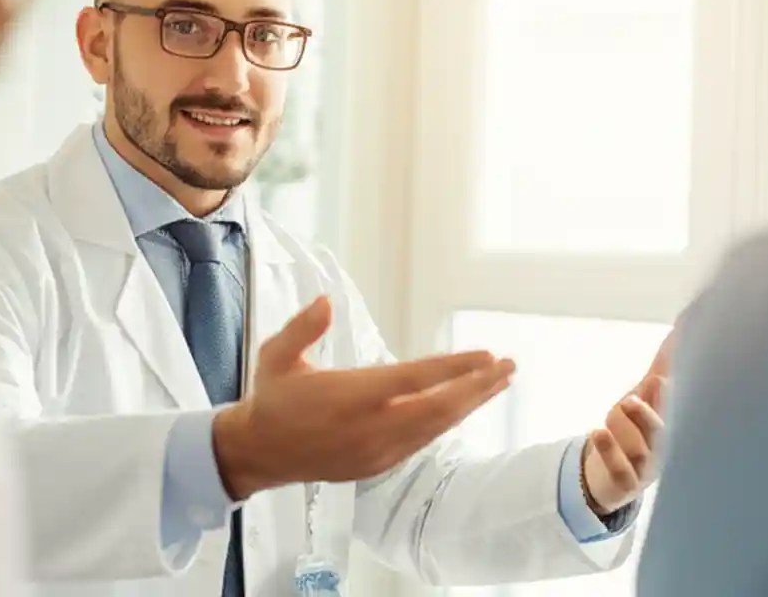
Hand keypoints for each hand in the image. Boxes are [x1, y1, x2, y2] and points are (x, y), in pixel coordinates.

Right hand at [213, 297, 515, 499]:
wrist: (258, 453)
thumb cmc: (272, 398)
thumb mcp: (276, 356)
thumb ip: (303, 328)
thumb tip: (326, 300)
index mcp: (349, 397)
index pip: (414, 380)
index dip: (454, 368)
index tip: (486, 355)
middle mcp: (370, 428)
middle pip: (439, 409)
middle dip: (478, 387)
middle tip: (509, 366)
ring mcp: (376, 452)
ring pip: (436, 428)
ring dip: (470, 405)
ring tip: (498, 382)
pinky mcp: (377, 466)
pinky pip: (422, 441)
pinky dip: (447, 422)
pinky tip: (463, 406)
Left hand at [581, 330, 672, 514]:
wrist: (612, 478)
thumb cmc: (634, 430)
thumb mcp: (646, 395)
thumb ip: (664, 364)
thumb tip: (682, 325)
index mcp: (672, 423)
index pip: (675, 409)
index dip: (668, 396)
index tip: (662, 380)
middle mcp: (663, 447)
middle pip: (659, 432)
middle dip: (647, 415)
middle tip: (630, 399)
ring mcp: (645, 468)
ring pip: (638, 449)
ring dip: (622, 429)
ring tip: (608, 416)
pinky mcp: (625, 483)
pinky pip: (618, 469)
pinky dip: (608, 451)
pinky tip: (595, 432)